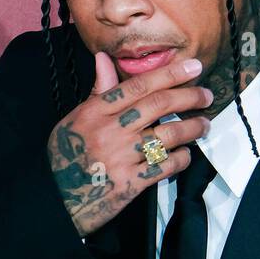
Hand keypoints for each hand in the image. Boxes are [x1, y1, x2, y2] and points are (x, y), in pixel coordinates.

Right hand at [46, 51, 212, 236]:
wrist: (53, 199)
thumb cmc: (65, 156)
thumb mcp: (75, 119)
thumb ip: (97, 92)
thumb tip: (104, 59)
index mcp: (95, 111)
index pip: (139, 85)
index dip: (170, 74)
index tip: (193, 67)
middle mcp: (109, 130)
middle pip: (158, 105)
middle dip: (189, 96)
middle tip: (206, 95)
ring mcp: (120, 157)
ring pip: (166, 135)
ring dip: (191, 128)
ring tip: (204, 125)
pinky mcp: (128, 184)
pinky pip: (163, 167)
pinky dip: (180, 159)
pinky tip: (186, 155)